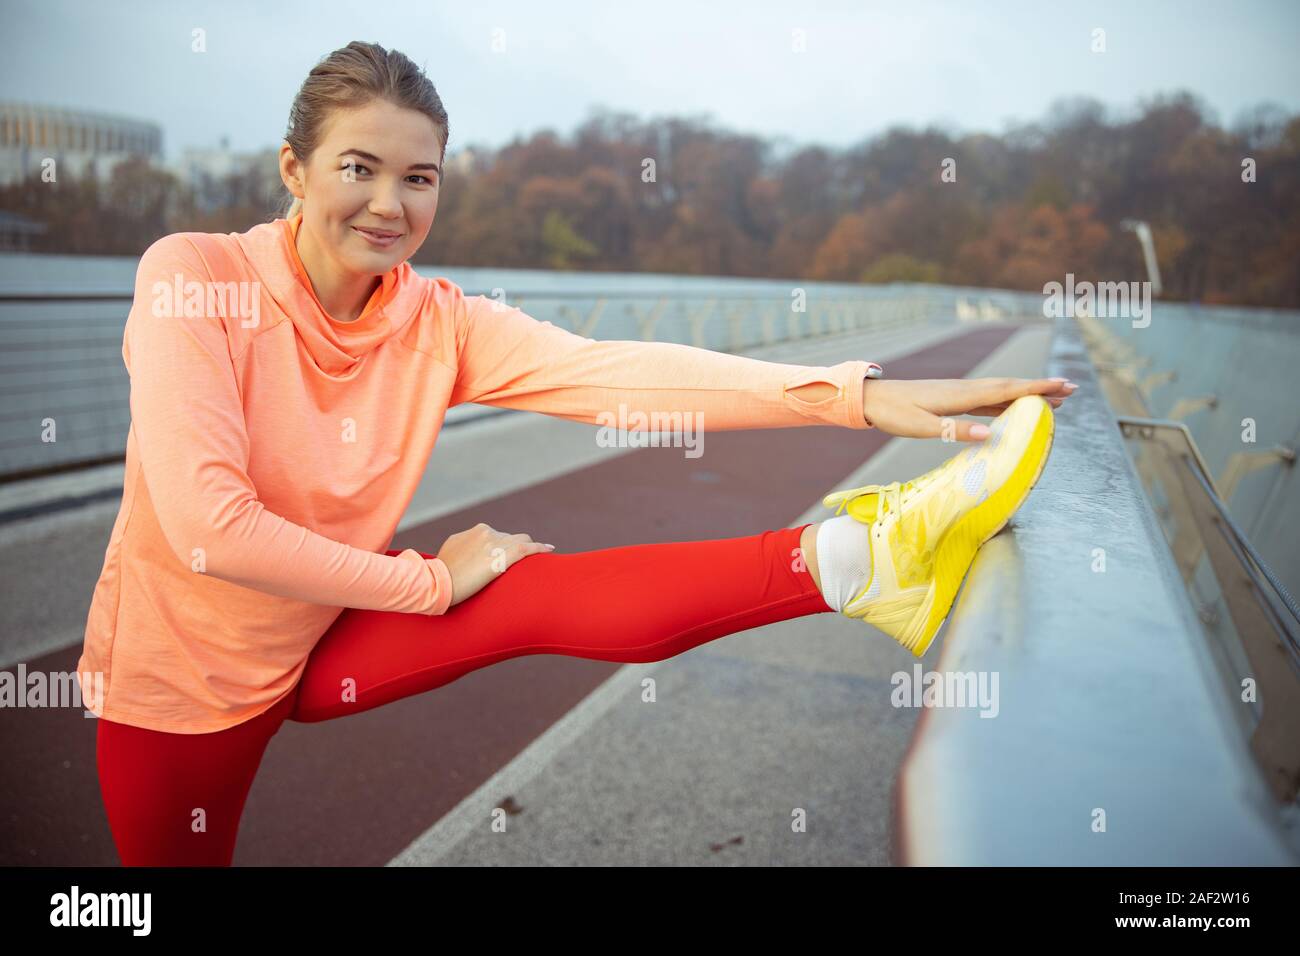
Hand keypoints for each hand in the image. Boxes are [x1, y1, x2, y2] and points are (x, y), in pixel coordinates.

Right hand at [436, 522, 554, 606]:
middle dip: (514, 548)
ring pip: (521, 541)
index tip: (505, 555)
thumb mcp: (449, 553)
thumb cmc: (441, 573)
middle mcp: (487, 532)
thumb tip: (463, 553)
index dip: (502, 546)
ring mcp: (497, 542)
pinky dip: (540, 548)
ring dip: (527, 549)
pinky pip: (528, 549)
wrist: (439, 582)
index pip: (496, 536)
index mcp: (475, 532)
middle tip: (518, 563)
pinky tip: (550, 550)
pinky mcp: (504, 555)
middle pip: (509, 537)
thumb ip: (462, 548)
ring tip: (537, 557)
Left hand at [862, 376, 1077, 440]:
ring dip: (1026, 393)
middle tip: (1072, 390)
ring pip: (1001, 392)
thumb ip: (955, 430)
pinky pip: (987, 399)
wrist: (873, 398)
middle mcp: (965, 389)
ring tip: (1053, 398)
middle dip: (1041, 388)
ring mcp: (959, 393)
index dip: (1036, 388)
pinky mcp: (952, 399)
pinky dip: (1006, 400)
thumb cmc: (895, 413)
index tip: (1063, 386)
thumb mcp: (922, 426)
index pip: (1006, 390)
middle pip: (1010, 387)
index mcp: (961, 395)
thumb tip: (989, 434)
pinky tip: (1014, 406)